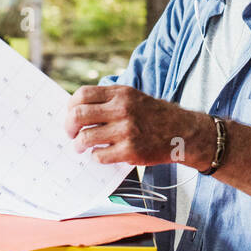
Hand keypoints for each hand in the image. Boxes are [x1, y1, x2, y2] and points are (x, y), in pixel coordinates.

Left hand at [65, 84, 209, 167]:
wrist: (181, 132)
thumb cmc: (153, 114)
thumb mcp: (132, 96)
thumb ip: (108, 99)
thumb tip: (76, 108)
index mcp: (120, 94)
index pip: (82, 95)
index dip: (70, 106)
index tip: (70, 115)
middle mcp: (122, 110)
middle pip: (78, 116)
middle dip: (68, 127)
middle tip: (71, 134)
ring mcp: (126, 131)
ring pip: (85, 138)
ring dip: (79, 145)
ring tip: (81, 147)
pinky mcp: (130, 151)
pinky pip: (99, 156)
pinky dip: (96, 157)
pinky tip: (101, 154)